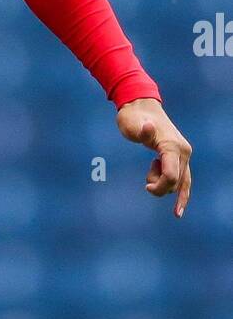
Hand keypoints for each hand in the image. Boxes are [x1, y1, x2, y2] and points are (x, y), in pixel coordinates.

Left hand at [116, 97, 191, 217]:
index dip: (159, 187)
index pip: (171, 176)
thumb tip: (148, 126)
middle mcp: (183, 151)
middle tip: (146, 179)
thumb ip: (141, 130)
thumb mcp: (133, 125)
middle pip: (176, 183)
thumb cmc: (134, 118)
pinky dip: (182, 194)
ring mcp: (184, 154)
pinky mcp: (180, 157)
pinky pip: (184, 179)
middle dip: (160, 187)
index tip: (146, 187)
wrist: (141, 107)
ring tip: (151, 170)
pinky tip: (178, 210)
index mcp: (173, 147)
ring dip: (164, 185)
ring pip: (180, 183)